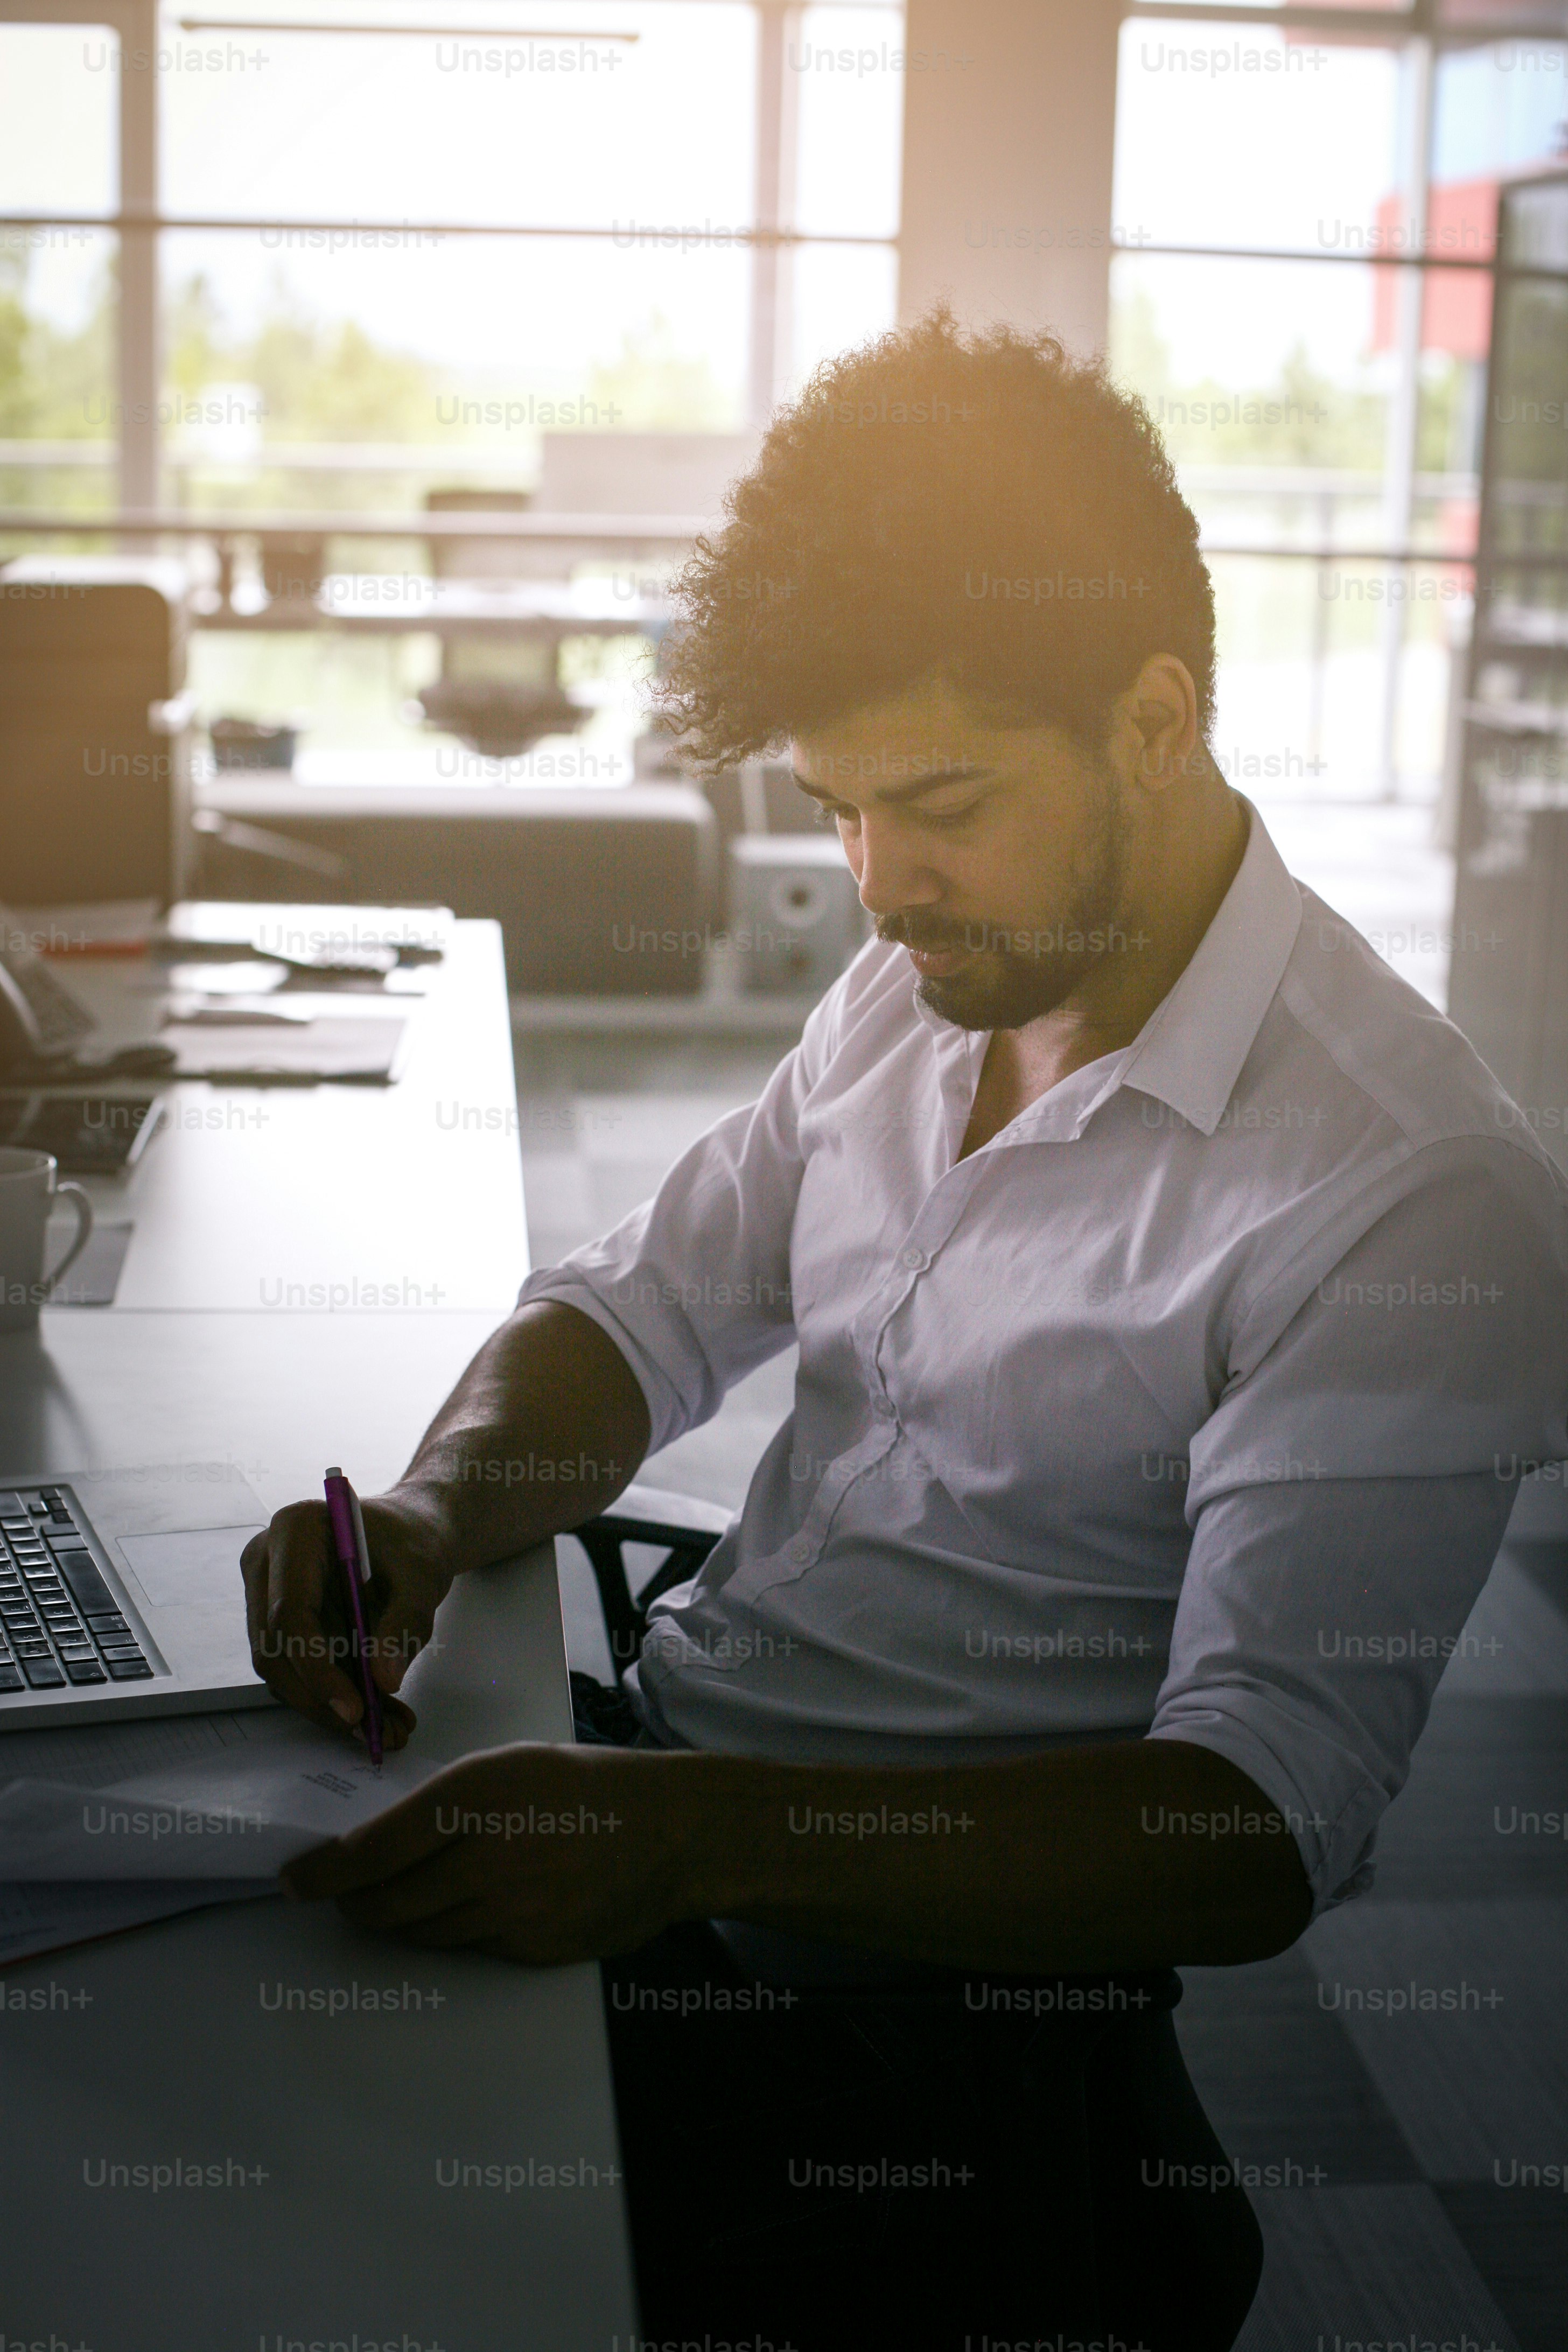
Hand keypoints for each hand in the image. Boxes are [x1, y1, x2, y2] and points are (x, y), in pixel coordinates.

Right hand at [240, 1488, 456, 1750]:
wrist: (412, 1533)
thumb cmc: (414, 1543)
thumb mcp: (422, 1578)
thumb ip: (404, 1625)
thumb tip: (383, 1681)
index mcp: (295, 1530)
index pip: (290, 1613)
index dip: (318, 1668)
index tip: (355, 1709)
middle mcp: (266, 1560)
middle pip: (275, 1648)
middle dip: (320, 1698)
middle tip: (371, 1731)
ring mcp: (264, 1591)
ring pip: (280, 1666)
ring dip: (326, 1704)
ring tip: (384, 1727)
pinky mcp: (276, 1618)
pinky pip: (293, 1667)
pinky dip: (330, 1694)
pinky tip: (374, 1710)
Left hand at [279, 1742, 709, 1963]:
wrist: (671, 1833)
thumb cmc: (587, 1787)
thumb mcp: (509, 1767)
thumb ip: (446, 1803)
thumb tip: (382, 1846)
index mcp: (475, 1796)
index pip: (373, 1851)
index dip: (324, 1874)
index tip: (295, 1881)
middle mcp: (485, 1858)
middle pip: (386, 1904)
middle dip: (352, 1904)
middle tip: (337, 1897)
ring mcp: (510, 1913)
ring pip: (421, 1932)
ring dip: (397, 1920)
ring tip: (392, 1902)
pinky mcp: (530, 1951)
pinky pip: (467, 1948)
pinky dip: (452, 1931)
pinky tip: (466, 1907)